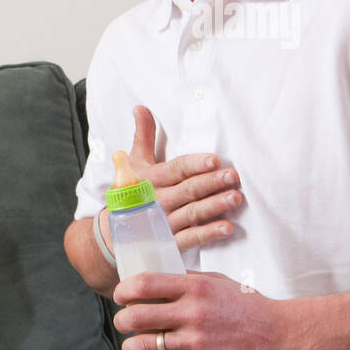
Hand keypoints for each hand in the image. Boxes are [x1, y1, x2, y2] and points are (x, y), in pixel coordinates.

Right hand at [110, 105, 242, 254]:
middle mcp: (159, 200)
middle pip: (188, 190)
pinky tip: (226, 228)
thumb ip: (143, 136)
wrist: (114, 231)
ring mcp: (165, 222)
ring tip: (235, 198)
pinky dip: (208, 233)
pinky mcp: (171, 241)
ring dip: (214, 206)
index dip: (195, 164)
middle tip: (233, 176)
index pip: (176, 169)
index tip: (214, 160)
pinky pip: (191, 238)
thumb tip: (140, 108)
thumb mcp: (135, 163)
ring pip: (193, 213)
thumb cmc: (131, 191)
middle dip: (211, 183)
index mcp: (152, 179)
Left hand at [113, 269, 293, 349]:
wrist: (283, 335)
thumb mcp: (217, 282)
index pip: (143, 284)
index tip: (120, 298)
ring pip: (144, 347)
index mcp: (195, 288)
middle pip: (135, 317)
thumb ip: (185, 280)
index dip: (123, 291)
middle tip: (124, 324)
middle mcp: (194, 314)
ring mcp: (199, 342)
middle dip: (122, 322)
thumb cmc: (247, 306)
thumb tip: (149, 280)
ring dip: (133, 348)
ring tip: (135, 346)